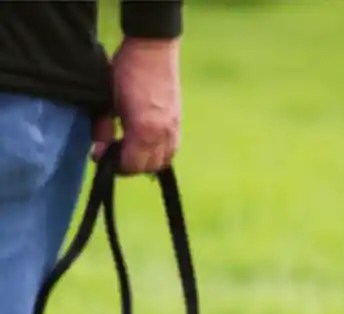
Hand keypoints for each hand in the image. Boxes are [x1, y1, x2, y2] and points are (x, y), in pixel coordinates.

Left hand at [94, 37, 181, 174]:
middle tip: (113, 154)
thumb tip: (99, 149)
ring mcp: (174, 129)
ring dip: (146, 161)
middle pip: (149, 167)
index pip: (132, 164)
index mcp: (144, 130)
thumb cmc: (126, 71)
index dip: (114, 164)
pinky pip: (172, 149)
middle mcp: (163, 134)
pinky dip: (159, 152)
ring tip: (130, 149)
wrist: (152, 50)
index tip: (100, 155)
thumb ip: (104, 128)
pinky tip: (145, 142)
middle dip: (130, 166)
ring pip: (163, 161)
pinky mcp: (178, 122)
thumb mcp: (107, 100)